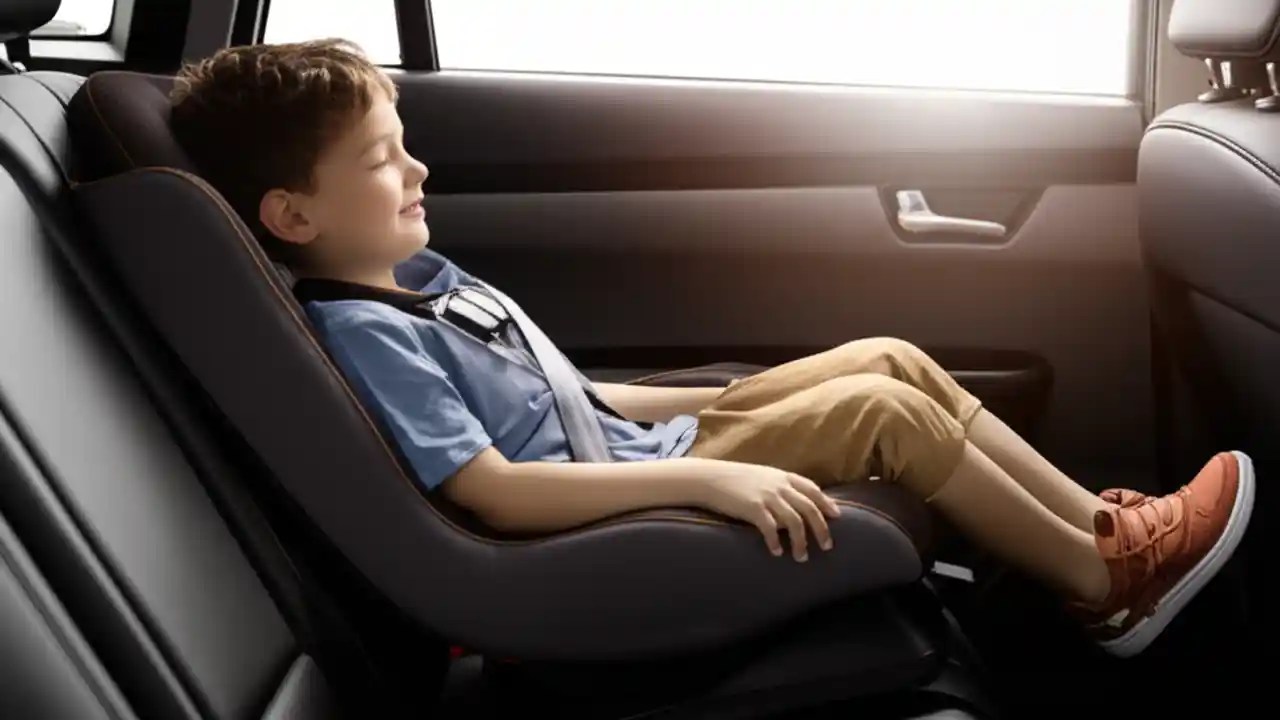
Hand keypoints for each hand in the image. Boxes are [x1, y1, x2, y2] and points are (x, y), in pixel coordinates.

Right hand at [696, 462, 840, 560]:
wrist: (709, 478)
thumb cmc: (734, 479)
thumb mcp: (762, 476)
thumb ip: (779, 486)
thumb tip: (793, 503)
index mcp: (782, 477)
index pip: (812, 490)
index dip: (826, 503)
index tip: (837, 516)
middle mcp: (779, 486)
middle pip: (809, 509)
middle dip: (821, 529)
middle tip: (826, 546)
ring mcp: (767, 496)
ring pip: (795, 522)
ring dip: (801, 542)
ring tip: (801, 557)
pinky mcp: (753, 509)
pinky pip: (771, 529)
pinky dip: (776, 542)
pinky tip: (777, 552)